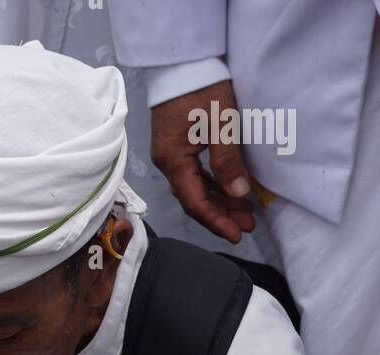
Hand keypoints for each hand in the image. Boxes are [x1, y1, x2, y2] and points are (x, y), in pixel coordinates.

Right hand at [150, 80, 255, 243]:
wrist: (181, 60)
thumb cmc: (202, 88)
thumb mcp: (221, 123)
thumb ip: (228, 161)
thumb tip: (239, 195)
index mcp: (174, 161)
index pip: (195, 203)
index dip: (217, 221)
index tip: (237, 234)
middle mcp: (167, 163)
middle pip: (194, 199)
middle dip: (221, 214)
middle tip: (247, 225)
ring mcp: (170, 154)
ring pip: (195, 188)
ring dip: (218, 201)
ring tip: (243, 211)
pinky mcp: (176, 145)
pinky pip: (194, 174)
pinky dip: (212, 185)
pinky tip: (228, 190)